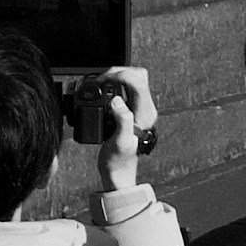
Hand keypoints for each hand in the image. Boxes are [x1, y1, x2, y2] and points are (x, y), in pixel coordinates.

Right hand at [93, 67, 159, 195]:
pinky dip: (114, 84)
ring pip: (133, 79)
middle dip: (119, 71)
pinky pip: (125, 89)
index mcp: (144, 113)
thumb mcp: (120, 142)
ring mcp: (138, 109)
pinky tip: (103, 90)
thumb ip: (122, 119)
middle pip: (138, 75)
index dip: (119, 75)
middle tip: (102, 79)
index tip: (102, 80)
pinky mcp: (130, 110)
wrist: (119, 173)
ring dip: (116, 76)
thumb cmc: (119, 162)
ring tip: (101, 82)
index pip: (138, 81)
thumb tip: (117, 100)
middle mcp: (144, 109)